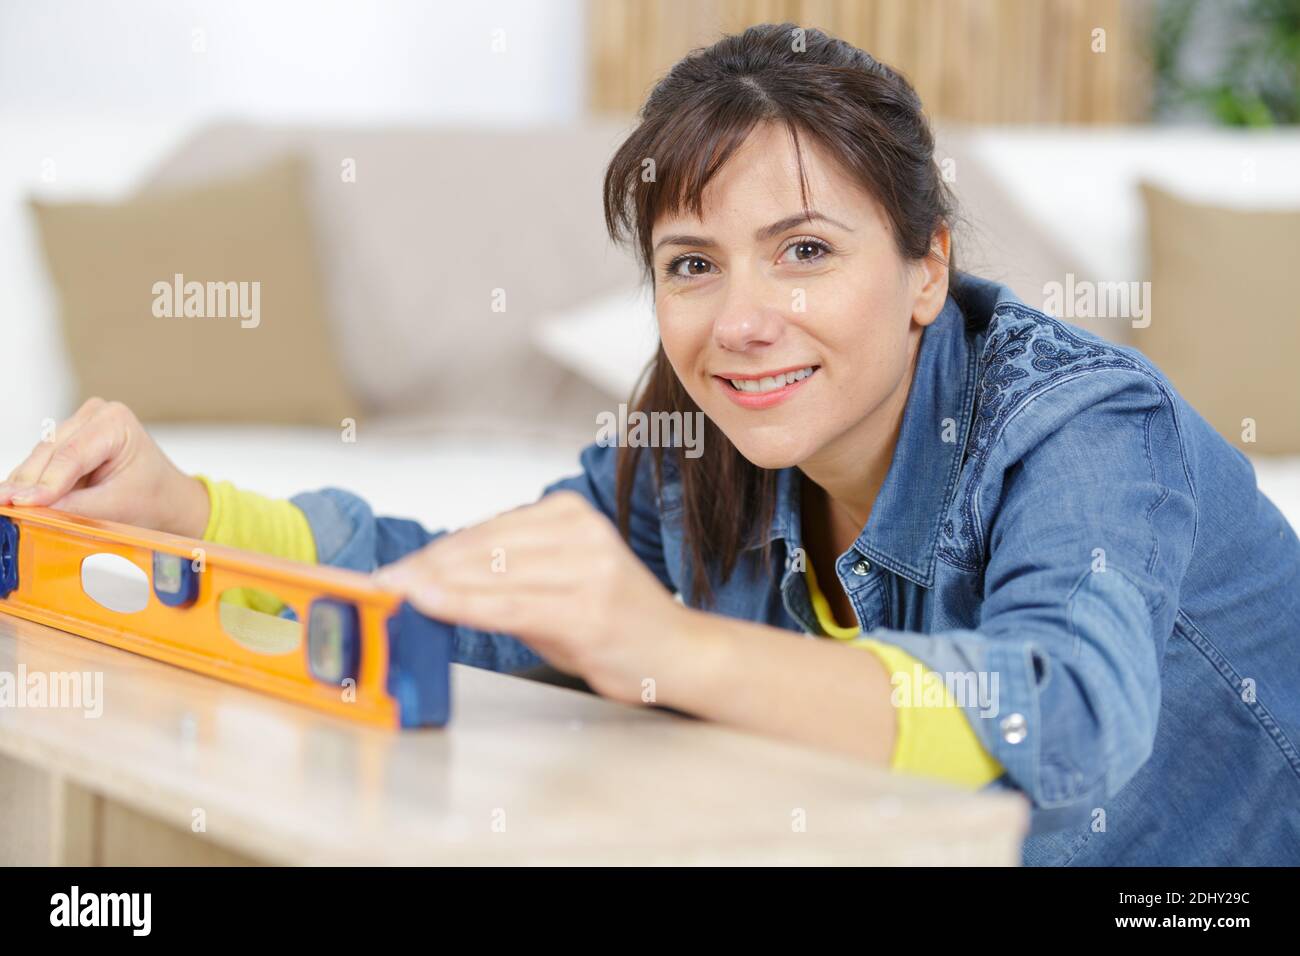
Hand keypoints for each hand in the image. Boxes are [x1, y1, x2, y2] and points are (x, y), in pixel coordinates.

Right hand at [0, 397, 209, 536]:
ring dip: (22, 483)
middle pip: (50, 453)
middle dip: (26, 483)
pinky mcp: (65, 441)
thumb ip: (77, 506)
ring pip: (39, 457)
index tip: (22, 503)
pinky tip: (13, 499)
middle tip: (4, 507)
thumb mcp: (119, 505)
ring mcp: (77, 425)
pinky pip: (41, 463)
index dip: (45, 482)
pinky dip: (28, 483)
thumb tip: (34, 509)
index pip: (72, 454)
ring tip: (4, 506)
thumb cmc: (152, 497)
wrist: (166, 497)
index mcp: (115, 422)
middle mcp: (94, 415)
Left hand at [373, 490, 688, 703]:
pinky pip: (507, 606)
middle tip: (381, 584)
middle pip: (482, 548)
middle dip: (425, 569)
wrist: (679, 652)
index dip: (434, 553)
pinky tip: (428, 606)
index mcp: (571, 515)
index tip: (395, 570)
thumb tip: (434, 577)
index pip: (486, 531)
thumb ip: (507, 572)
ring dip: (434, 586)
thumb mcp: (559, 581)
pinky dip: (461, 605)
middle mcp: (581, 534)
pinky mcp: (585, 610)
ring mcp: (587, 570)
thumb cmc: (613, 620)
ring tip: (394, 595)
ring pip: (489, 573)